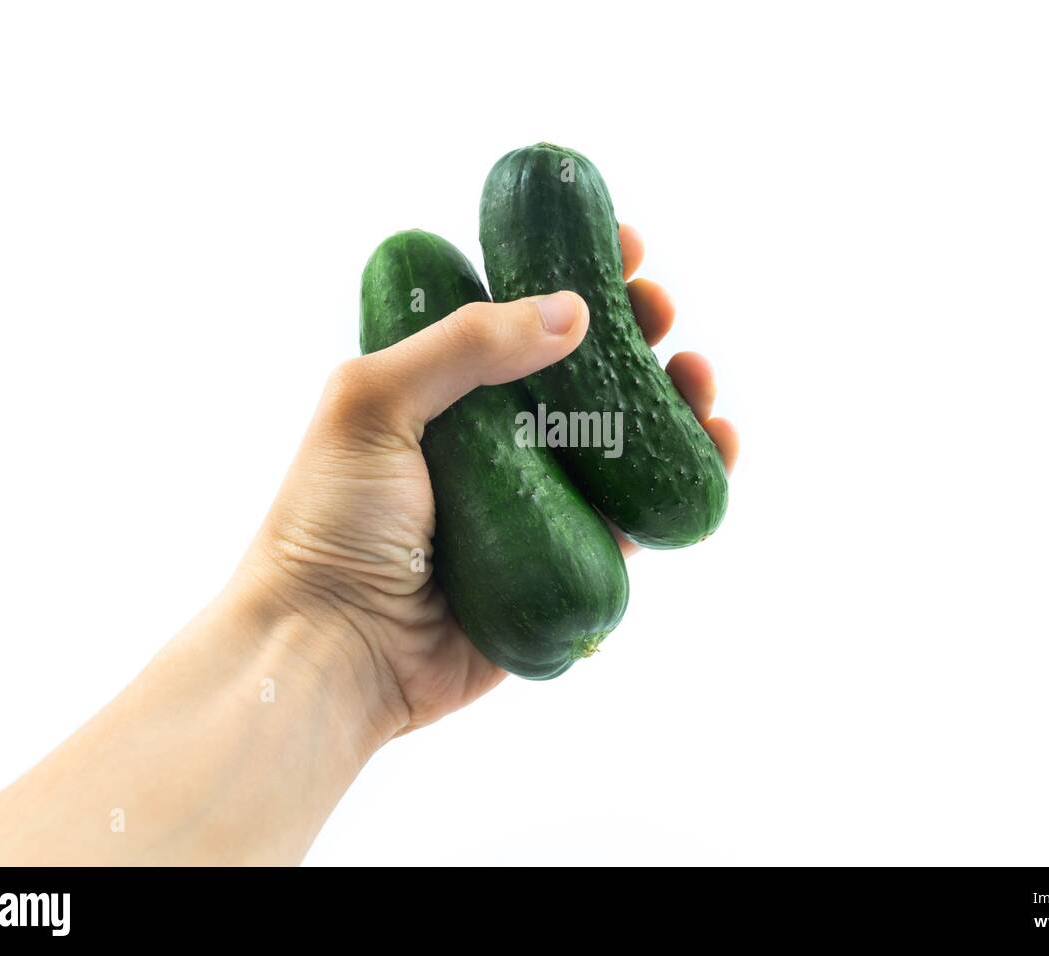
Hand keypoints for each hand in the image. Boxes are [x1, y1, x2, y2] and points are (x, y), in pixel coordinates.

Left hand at [239, 226, 739, 738]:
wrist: (335, 650)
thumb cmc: (330, 522)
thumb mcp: (371, 402)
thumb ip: (462, 345)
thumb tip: (572, 311)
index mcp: (445, 390)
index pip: (522, 315)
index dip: (576, 274)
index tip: (625, 245)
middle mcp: (498, 438)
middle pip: (585, 370)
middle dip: (635, 329)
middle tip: (663, 307)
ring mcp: (539, 499)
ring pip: (625, 437)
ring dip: (674, 396)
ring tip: (698, 373)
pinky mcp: (570, 559)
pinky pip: (640, 512)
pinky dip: (686, 477)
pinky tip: (718, 442)